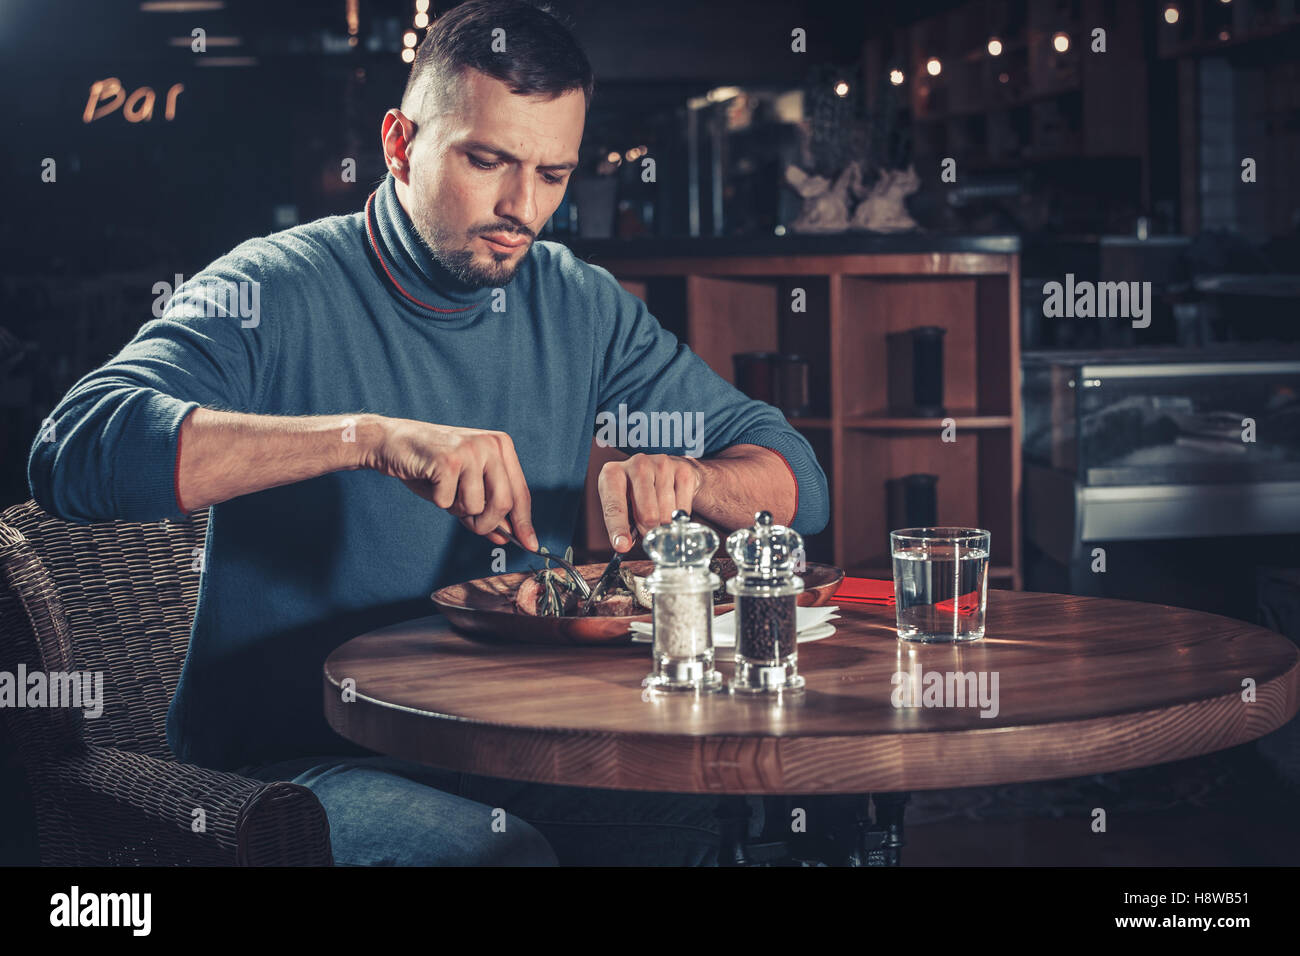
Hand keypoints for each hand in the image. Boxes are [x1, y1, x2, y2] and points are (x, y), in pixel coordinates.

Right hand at [365, 417, 536, 549]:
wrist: (392, 443)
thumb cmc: (430, 465)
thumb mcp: (465, 486)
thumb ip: (487, 508)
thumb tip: (506, 537)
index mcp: (501, 446)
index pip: (521, 492)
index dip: (523, 522)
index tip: (529, 544)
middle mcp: (490, 445)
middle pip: (504, 503)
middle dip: (485, 523)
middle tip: (468, 523)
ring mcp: (471, 451)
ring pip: (475, 507)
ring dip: (455, 509)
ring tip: (443, 488)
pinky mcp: (449, 461)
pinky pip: (449, 503)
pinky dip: (437, 500)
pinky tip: (430, 480)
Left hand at [597, 453, 702, 552]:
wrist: (665, 470)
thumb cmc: (636, 491)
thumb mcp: (621, 504)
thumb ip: (621, 524)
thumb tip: (624, 545)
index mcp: (613, 473)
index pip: (614, 506)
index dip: (619, 529)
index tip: (622, 546)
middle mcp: (637, 464)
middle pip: (647, 514)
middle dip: (648, 530)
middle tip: (647, 529)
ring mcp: (661, 465)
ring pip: (666, 514)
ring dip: (663, 524)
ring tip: (658, 516)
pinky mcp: (682, 471)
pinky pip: (682, 508)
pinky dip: (677, 516)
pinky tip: (671, 507)